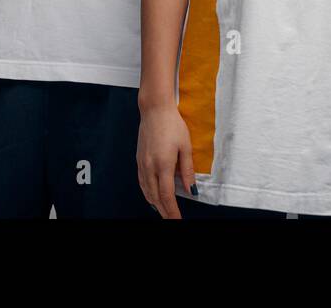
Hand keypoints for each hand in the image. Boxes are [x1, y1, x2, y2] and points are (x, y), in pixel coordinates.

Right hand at [137, 104, 194, 218]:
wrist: (154, 110)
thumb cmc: (172, 124)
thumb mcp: (186, 146)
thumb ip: (188, 170)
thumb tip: (192, 189)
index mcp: (163, 164)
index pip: (167, 195)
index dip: (172, 210)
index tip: (177, 219)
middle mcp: (150, 166)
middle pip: (155, 197)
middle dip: (163, 210)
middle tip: (172, 219)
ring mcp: (142, 163)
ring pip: (146, 191)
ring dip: (155, 203)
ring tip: (163, 211)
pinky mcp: (139, 160)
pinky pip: (142, 182)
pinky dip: (147, 193)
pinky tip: (152, 195)